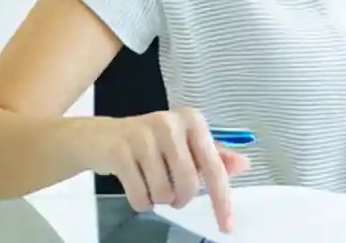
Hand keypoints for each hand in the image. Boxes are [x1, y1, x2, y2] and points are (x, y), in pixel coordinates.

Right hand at [94, 107, 250, 231]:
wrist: (102, 137)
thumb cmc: (150, 142)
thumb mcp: (184, 144)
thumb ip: (213, 155)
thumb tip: (243, 164)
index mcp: (192, 121)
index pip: (214, 167)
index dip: (222, 200)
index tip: (227, 225)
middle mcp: (170, 123)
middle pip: (189, 184)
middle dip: (181, 198)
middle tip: (172, 192)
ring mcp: (143, 136)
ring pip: (163, 193)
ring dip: (159, 199)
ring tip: (151, 182)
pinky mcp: (120, 151)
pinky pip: (139, 197)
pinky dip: (141, 202)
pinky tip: (136, 185)